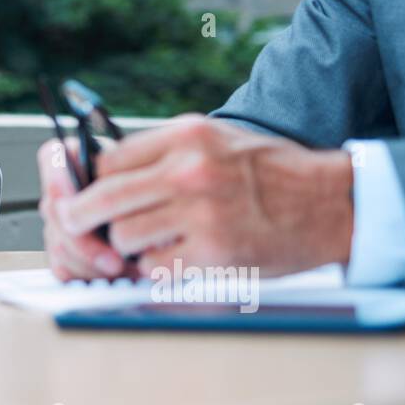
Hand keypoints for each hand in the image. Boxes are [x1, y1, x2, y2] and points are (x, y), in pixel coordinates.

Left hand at [51, 115, 353, 277]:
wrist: (329, 203)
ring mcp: (201, 212)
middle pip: (102, 197)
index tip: (83, 195)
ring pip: (123, 236)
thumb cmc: (270, 172)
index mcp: (186, 136)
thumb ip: (163, 151)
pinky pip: (155, 267)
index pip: (107, 159)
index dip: (88, 182)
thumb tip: (104, 170)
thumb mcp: (215, 139)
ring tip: (144, 244)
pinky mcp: (213, 252)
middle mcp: (189, 170)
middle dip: (81, 217)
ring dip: (126, 247)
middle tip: (76, 227)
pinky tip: (171, 260)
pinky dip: (154, 269)